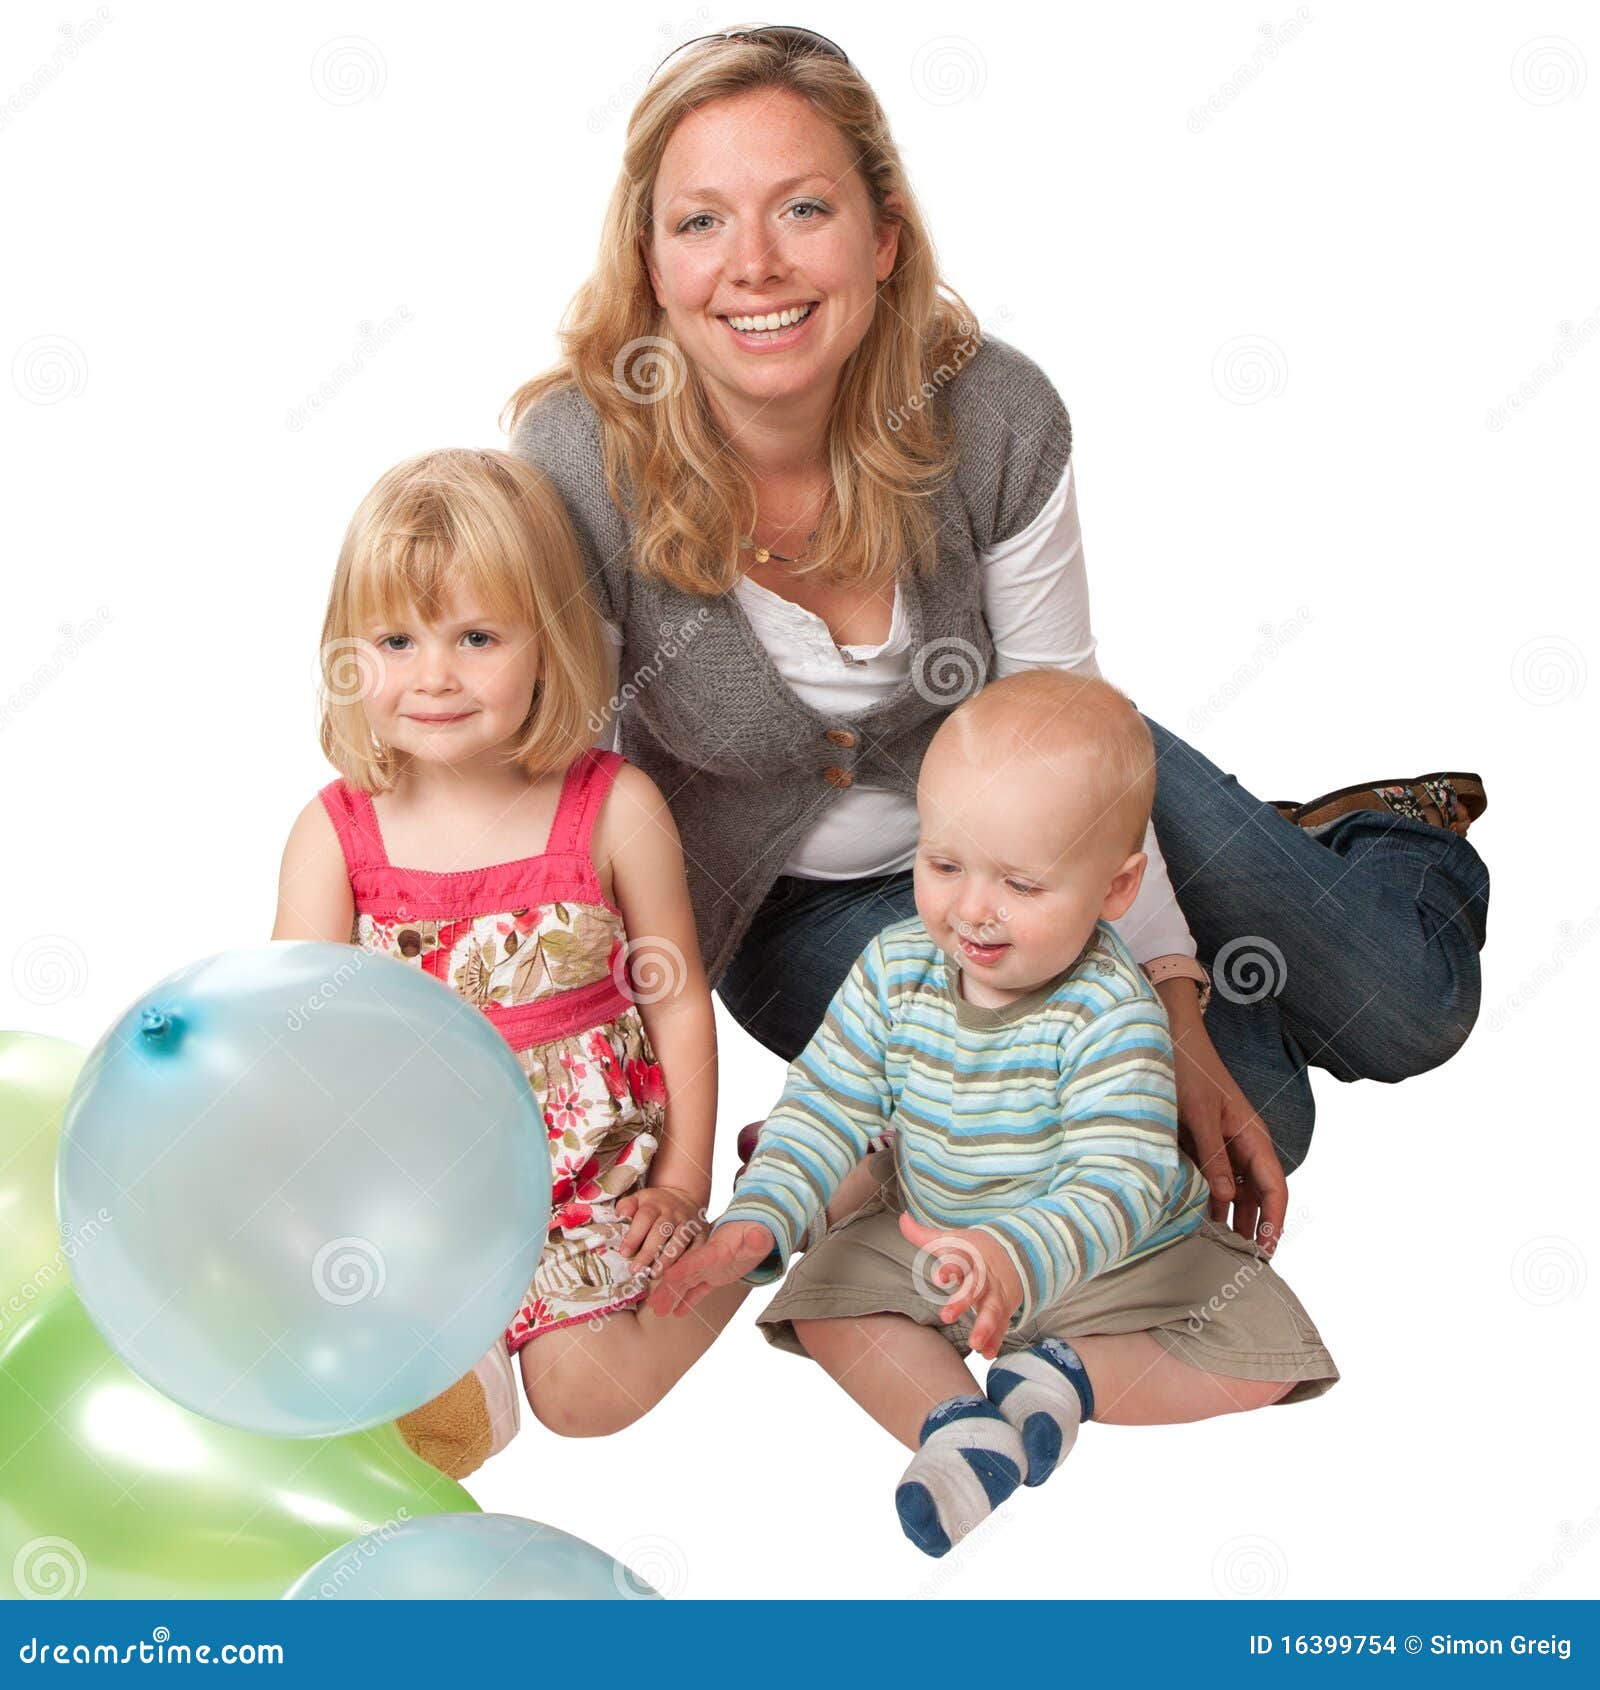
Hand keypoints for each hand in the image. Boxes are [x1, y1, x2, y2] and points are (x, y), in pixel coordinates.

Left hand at [615, 1186, 706, 1275]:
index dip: (634, 1235)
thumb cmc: (655, 1205)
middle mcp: (673, 1212)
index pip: (645, 1218)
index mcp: (655, 1204)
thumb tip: (622, 1215)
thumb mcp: (639, 1199)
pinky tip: (677, 1275)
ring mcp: (689, 1223)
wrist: (684, 1198)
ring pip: (679, 1241)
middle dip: (648, 1252)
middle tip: (636, 1269)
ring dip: (667, 1259)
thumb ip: (627, 1206)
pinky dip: (687, 1261)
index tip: (624, 1252)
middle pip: (661, 1231)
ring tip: (655, 1274)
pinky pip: (696, 1249)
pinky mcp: (701, 1233)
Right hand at [644, 1219, 775, 1317]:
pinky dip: (689, 1301)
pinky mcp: (715, 1277)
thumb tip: (758, 1236)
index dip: (684, 1266)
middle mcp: (709, 1259)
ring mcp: (710, 1269)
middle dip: (668, 1286)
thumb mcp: (759, 1233)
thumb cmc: (758, 1230)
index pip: (699, 1258)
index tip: (668, 1274)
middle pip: (685, 1273)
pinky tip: (676, 1312)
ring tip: (658, 1309)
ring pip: (687, 1284)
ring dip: (672, 1296)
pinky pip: (699, 1290)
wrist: (755, 1229)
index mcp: (718, 1248)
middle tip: (653, 1300)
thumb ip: (757, 1237)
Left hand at [898, 1213, 1021, 1360]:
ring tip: (974, 1344)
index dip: (950, 1268)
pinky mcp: (1004, 1309)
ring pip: (992, 1311)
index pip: (960, 1261)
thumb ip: (924, 1235)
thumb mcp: (952, 1240)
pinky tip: (987, 1353)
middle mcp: (984, 1277)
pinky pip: (1001, 1326)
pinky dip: (996, 1340)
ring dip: (984, 1328)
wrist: (1015, 1250)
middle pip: (974, 1289)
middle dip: (962, 1302)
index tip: (940, 1276)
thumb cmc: (973, 1249)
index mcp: (969, 1258)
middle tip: (946, 1316)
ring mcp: (996, 1295)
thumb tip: (902, 1218)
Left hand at [1160, 983, 1286, 1254]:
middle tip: (1243, 1263)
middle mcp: (1243, 1144)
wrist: (1170, 1039)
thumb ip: (1212, 1155)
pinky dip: (1208, 1200)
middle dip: (1253, 1228)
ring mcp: (1224, 1144)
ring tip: (1219, 1250)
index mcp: (1252, 1136)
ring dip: (1229, 1217)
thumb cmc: (1189, 1070)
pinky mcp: (1203, 1143)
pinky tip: (1196, 1220)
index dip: (1273, 1221)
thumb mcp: (1198, 1114)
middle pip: (1257, 1195)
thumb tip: (1224, 1199)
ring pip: (1234, 1190)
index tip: (1266, 1250)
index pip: (1274, 1187)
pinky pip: (1212, 1178)